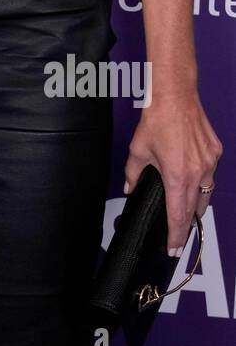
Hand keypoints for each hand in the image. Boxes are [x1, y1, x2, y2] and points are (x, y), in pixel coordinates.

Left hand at [125, 92, 222, 253]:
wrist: (175, 96)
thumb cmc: (156, 120)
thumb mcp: (137, 151)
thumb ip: (134, 175)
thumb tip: (130, 189)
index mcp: (177, 176)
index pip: (178, 216)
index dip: (176, 236)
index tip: (173, 249)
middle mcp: (198, 172)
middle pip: (195, 209)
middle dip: (186, 224)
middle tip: (178, 236)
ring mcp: (210, 162)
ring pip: (206, 192)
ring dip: (196, 203)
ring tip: (186, 210)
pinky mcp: (216, 152)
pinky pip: (210, 173)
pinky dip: (201, 179)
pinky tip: (191, 177)